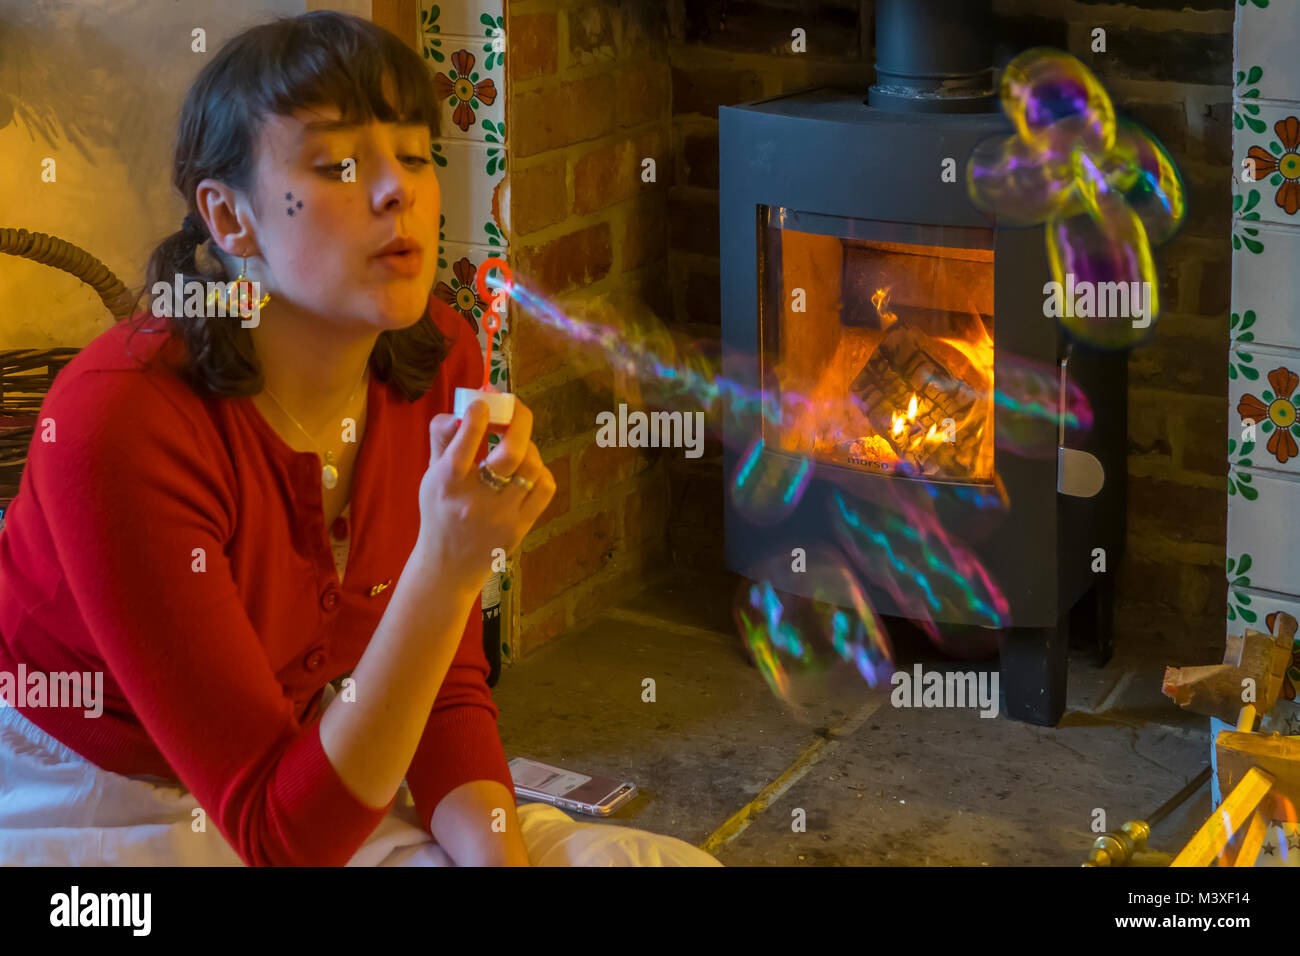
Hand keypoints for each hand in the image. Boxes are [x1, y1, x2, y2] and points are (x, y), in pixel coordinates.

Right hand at [416, 399, 554, 596]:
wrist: (448, 567)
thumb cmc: (440, 512)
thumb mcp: (430, 476)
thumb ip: (442, 439)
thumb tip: (461, 409)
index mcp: (446, 483)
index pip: (463, 444)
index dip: (477, 417)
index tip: (483, 403)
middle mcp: (475, 499)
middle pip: (510, 453)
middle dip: (518, 422)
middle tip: (514, 410)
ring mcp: (501, 515)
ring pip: (532, 468)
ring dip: (529, 446)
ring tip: (518, 443)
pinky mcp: (520, 527)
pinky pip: (544, 489)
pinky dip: (540, 471)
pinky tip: (528, 470)